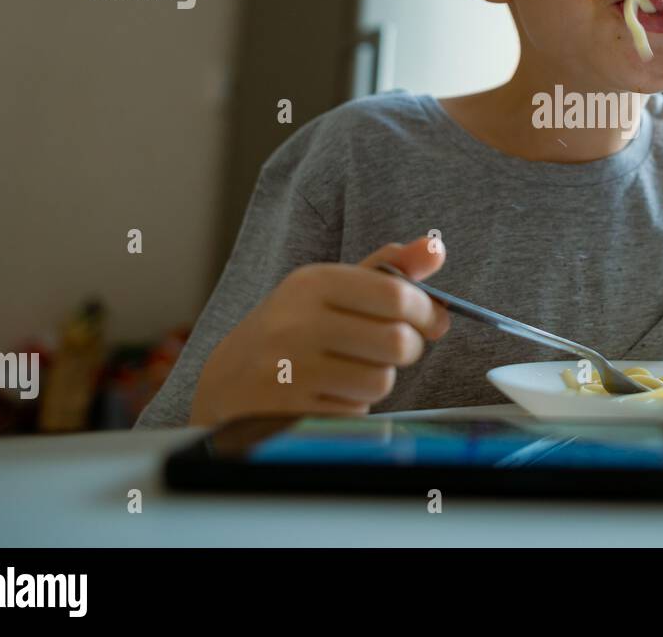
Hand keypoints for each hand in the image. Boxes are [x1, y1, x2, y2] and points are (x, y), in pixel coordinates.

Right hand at [189, 235, 450, 425]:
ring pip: (382, 381)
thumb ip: (388, 269)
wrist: (226, 382)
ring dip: (379, 380)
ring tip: (350, 369)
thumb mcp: (332, 289)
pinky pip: (357, 412)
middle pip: (398, 342)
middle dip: (409, 348)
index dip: (427, 312)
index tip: (431, 320)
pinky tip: (327, 393)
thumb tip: (436, 248)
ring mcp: (289, 371)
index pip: (397, 295)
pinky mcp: (289, 413)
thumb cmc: (293, 328)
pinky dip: (354, 405)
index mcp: (312, 283)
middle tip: (393, 348)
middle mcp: (297, 323)